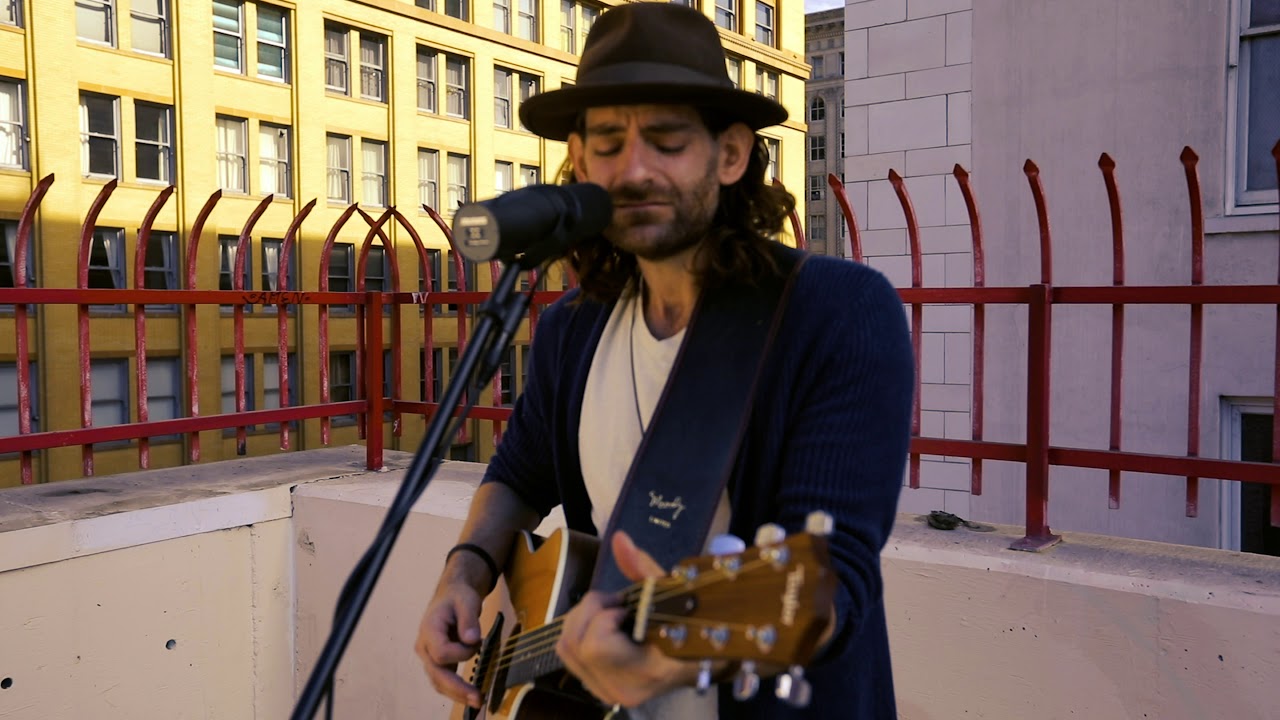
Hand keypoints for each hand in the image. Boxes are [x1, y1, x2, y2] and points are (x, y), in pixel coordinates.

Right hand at [415, 582, 484, 708]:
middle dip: (457, 688)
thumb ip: (469, 619)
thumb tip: (472, 639)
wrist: (451, 596)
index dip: (461, 653)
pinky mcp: (437, 662)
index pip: (441, 652)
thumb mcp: (467, 601)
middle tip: (478, 699)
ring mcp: (428, 656)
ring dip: (457, 693)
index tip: (477, 641)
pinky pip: (443, 680)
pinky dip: (456, 690)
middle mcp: (424, 646)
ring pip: (438, 681)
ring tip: (477, 701)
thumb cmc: (458, 597)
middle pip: (436, 673)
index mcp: (429, 629)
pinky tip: (470, 695)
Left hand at [555, 531, 691, 707]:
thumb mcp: (672, 594)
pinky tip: (603, 625)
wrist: (696, 661)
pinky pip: (567, 654)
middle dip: (590, 611)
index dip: (605, 617)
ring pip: (566, 646)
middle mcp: (623, 689)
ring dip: (583, 620)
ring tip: (610, 613)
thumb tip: (619, 540)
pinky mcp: (596, 687)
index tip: (626, 607)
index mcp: (646, 671)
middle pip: (575, 642)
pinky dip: (579, 631)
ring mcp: (607, 692)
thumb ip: (644, 569)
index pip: (596, 646)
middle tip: (617, 604)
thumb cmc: (687, 625)